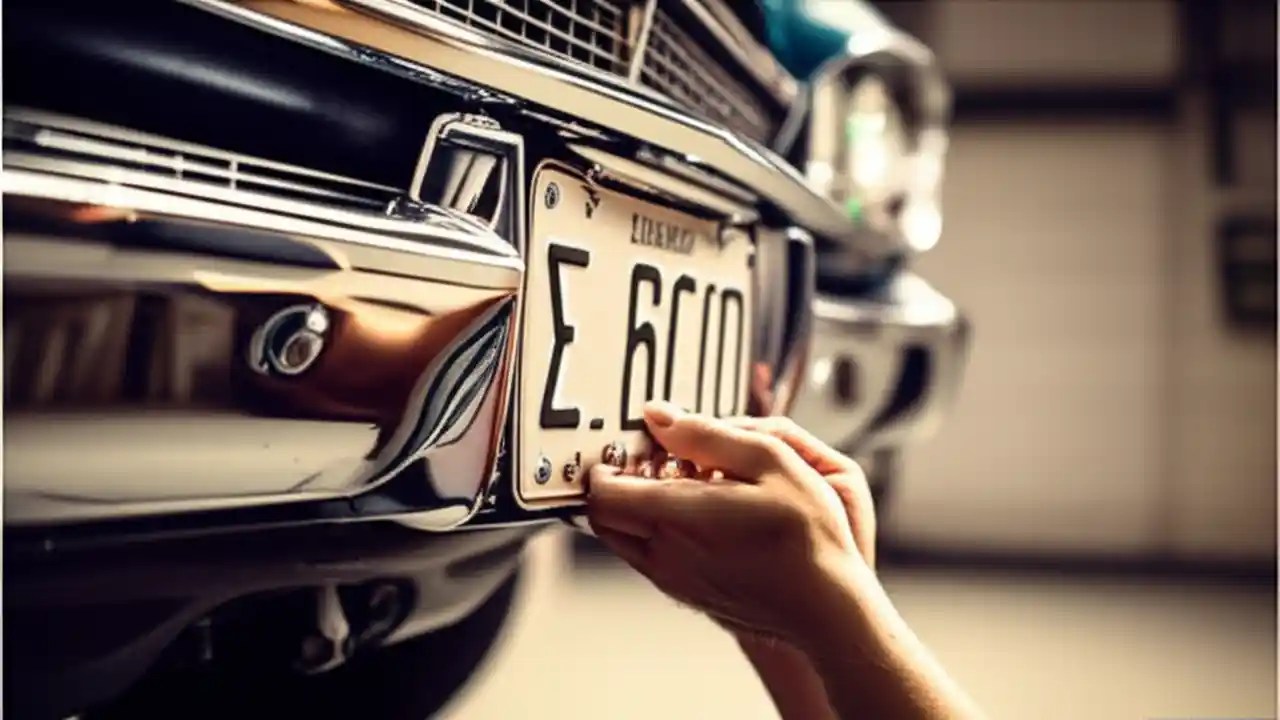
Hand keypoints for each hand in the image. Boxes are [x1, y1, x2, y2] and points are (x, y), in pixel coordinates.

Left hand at [585, 401, 874, 642]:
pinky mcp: (688, 595)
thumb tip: (657, 415)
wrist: (827, 607)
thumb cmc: (807, 534)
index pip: (601, 492)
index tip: (629, 446)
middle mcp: (663, 553)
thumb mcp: (769, 459)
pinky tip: (703, 518)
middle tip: (653, 463)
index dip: (605, 464)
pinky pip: (650, 559)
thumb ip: (705, 433)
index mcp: (675, 516)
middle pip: (604, 517)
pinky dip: (659, 533)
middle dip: (616, 485)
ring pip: (624, 539)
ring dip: (638, 510)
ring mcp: (673, 580)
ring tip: (685, 487)